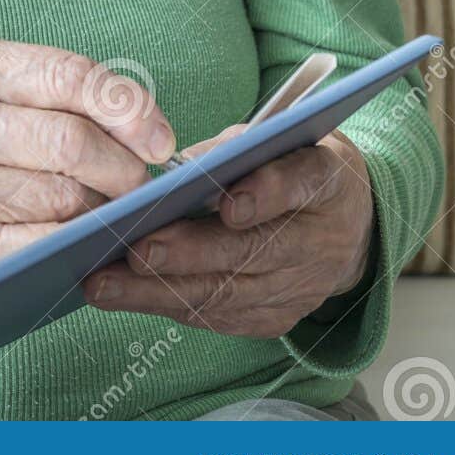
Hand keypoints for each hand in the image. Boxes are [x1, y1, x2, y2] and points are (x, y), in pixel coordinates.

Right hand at [0, 37, 174, 303]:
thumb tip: (145, 129)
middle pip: (73, 144)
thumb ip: (49, 95)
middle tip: (136, 184)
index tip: (161, 136)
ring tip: (95, 209)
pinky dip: (77, 245)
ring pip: (66, 199)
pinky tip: (80, 240)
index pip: (67, 76)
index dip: (127, 106)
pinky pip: (46, 245)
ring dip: (98, 210)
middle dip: (123, 170)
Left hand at [83, 128, 374, 336]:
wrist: (349, 225)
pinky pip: (221, 317)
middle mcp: (320, 240)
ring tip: (104, 282)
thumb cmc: (293, 164)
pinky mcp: (278, 318)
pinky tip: (126, 297)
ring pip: (227, 293)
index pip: (299, 183)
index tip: (229, 203)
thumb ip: (230, 149)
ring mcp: (301, 287)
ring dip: (161, 291)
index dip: (265, 194)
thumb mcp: (277, 136)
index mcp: (326, 179)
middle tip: (136, 249)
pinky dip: (171, 306)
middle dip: (189, 253)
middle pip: (253, 250)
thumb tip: (172, 170)